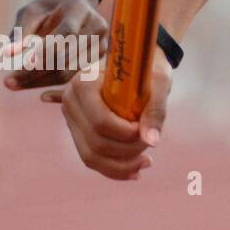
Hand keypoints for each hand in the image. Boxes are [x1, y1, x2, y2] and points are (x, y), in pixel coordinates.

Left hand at [2, 0, 109, 90]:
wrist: (74, 4)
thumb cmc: (49, 8)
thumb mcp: (32, 11)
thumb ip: (22, 30)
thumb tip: (9, 53)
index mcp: (81, 10)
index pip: (68, 32)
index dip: (47, 49)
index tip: (24, 63)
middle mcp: (97, 26)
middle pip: (67, 57)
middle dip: (36, 72)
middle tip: (8, 82)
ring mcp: (101, 42)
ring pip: (70, 71)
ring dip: (40, 81)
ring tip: (16, 85)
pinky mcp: (99, 56)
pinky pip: (74, 77)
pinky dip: (52, 84)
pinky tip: (37, 89)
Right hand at [38, 49, 171, 181]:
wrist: (136, 57)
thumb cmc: (148, 65)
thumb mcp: (158, 80)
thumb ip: (156, 109)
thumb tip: (152, 142)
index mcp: (84, 83)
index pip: (101, 122)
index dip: (126, 134)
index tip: (147, 133)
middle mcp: (71, 102)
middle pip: (94, 143)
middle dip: (126, 152)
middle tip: (151, 148)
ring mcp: (72, 118)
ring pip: (90, 156)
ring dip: (119, 166)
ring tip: (146, 164)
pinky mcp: (79, 130)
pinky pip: (91, 156)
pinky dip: (112, 168)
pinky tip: (134, 172)